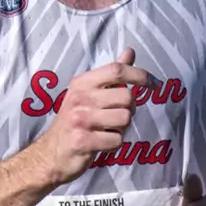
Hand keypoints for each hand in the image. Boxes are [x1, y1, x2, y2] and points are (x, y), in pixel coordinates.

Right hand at [32, 48, 152, 184]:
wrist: (50, 153)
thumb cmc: (74, 121)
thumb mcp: (88, 93)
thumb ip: (111, 74)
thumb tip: (130, 52)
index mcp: (82, 83)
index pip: (117, 70)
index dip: (140, 75)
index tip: (155, 84)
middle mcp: (80, 98)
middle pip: (127, 97)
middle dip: (130, 110)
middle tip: (117, 117)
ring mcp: (80, 119)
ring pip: (125, 119)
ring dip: (122, 128)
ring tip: (107, 130)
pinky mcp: (82, 141)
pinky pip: (117, 140)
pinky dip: (114, 145)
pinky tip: (101, 143)